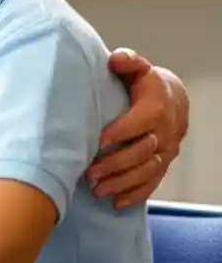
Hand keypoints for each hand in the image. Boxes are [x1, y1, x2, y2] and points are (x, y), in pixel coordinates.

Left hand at [91, 49, 190, 207]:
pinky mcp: (162, 165)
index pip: (138, 124)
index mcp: (155, 109)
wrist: (174, 99)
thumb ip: (128, 62)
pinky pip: (152, 183)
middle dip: (115, 164)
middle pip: (141, 153)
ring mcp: (164, 152)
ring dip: (122, 183)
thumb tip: (115, 59)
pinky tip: (115, 203)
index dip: (118, 133)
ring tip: (95, 190)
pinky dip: (135, 194)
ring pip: (146, 172)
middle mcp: (163, 133)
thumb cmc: (146, 84)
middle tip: (89, 173)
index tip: (95, 142)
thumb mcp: (139, 68)